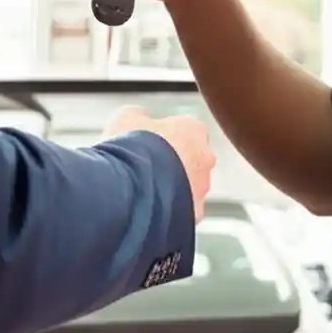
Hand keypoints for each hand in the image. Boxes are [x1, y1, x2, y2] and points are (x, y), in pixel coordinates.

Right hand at [104, 106, 214, 222]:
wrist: (132, 189)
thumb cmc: (131, 150)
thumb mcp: (126, 118)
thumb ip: (138, 116)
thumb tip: (139, 117)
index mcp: (193, 129)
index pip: (185, 130)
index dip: (164, 137)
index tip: (147, 143)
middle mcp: (205, 159)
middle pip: (190, 160)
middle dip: (171, 165)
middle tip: (145, 169)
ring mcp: (202, 189)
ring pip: (188, 189)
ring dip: (170, 190)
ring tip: (141, 193)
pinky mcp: (194, 216)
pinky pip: (181, 213)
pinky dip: (167, 212)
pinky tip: (146, 211)